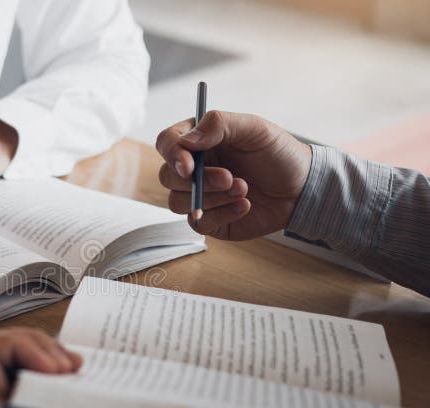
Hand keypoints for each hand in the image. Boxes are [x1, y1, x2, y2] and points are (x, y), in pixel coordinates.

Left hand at [0, 328, 115, 407]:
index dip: (17, 349)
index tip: (52, 370)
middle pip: (0, 343)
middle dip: (35, 347)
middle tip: (65, 369)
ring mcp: (13, 391)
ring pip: (21, 344)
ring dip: (50, 351)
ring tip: (73, 370)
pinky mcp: (37, 386)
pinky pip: (39, 353)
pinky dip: (59, 354)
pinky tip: (76, 367)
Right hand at [156, 111, 312, 239]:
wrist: (301, 188)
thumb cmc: (277, 153)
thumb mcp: (253, 128)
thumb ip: (218, 125)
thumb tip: (186, 141)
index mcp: (198, 141)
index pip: (167, 143)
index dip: (172, 154)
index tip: (189, 165)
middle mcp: (193, 168)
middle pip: (168, 176)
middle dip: (199, 180)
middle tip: (230, 178)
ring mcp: (198, 195)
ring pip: (177, 202)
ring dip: (212, 198)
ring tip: (244, 189)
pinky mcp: (209, 219)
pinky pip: (198, 223)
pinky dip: (223, 214)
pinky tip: (245, 205)